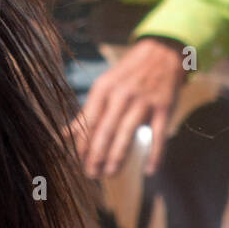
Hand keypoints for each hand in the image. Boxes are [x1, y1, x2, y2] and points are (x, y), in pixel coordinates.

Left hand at [74, 36, 187, 177]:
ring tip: (110, 174)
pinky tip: (149, 171)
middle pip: (106, 130)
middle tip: (91, 174)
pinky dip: (155, 155)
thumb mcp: (104, 86)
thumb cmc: (127, 76)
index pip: (89, 121)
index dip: (82, 143)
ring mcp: (144, 101)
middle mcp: (122, 94)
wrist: (161, 53)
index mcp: (104, 88)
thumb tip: (64, 135)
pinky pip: (159, 136)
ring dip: (118, 157)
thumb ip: (87, 112)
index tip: (78, 161)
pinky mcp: (164, 107)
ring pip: (128, 133)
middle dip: (96, 155)